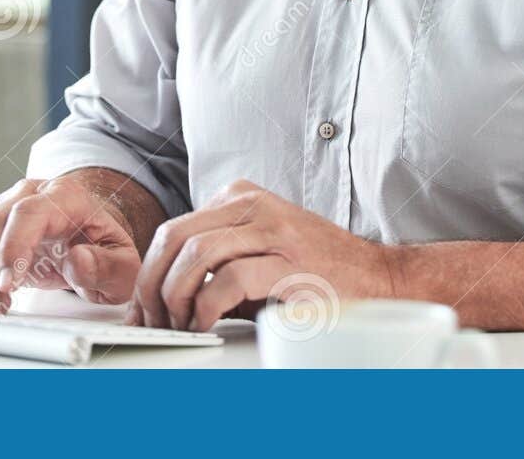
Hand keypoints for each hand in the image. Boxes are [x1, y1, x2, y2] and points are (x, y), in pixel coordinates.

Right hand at [0, 175, 142, 313]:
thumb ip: (105, 265)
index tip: (8, 285)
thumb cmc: (105, 248)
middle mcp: (28, 194)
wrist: (93, 235)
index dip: (13, 248)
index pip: (30, 212)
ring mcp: (3, 203)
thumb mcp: (122, 264)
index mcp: (65, 196)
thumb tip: (77, 260)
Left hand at [129, 179, 392, 330]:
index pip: (172, 229)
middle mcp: (253, 206)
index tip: (143, 309)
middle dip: (153, 285)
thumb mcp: (255, 256)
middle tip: (152, 321)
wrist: (379, 281)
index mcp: (239, 198)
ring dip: (175, 297)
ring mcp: (274, 230)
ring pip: (195, 253)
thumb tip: (159, 300)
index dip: (149, 273)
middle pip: (175, 236)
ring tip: (179, 325)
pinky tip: (206, 324)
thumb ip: (211, 264)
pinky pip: (229, 278)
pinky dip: (205, 306)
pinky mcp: (290, 262)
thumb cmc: (315, 275)